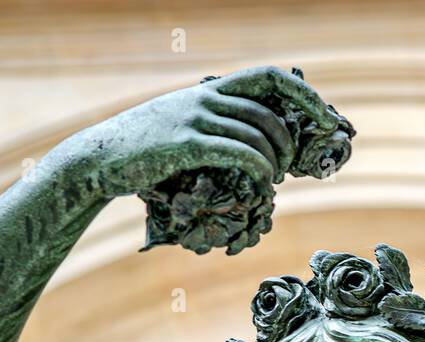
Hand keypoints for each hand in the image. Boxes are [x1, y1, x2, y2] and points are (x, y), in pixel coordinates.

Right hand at [93, 66, 341, 193]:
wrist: (98, 157)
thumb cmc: (142, 148)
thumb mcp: (178, 123)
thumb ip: (211, 123)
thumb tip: (248, 142)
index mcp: (208, 89)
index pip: (268, 76)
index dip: (303, 94)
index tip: (326, 115)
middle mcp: (204, 97)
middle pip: (268, 113)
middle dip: (290, 141)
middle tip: (290, 167)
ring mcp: (194, 119)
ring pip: (256, 136)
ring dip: (275, 160)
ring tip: (274, 180)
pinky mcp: (185, 144)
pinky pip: (238, 153)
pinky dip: (259, 168)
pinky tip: (264, 182)